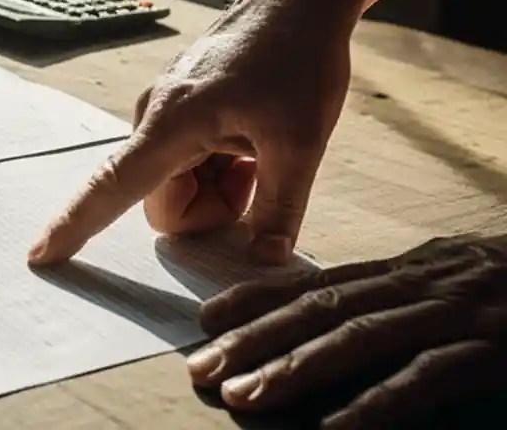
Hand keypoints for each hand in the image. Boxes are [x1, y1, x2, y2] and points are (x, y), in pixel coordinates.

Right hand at [28, 0, 353, 265]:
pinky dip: (220, 165)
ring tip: (259, 149)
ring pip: (179, 185)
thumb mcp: (301, 142)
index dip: (75, 226)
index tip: (39, 257)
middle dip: (209, 208)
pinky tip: (252, 138)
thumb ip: (279, 209)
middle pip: (161, 202)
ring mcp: (166, 113)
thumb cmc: (297, 59)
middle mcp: (155, 119)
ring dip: (219, 186)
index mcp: (171, 124)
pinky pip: (188, 161)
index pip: (112, 186)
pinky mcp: (181, 109)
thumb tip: (266, 260)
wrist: (299, 1)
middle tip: (257, 173)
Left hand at [186, 234, 506, 427]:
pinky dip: (377, 407)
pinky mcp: (493, 353)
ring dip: (295, 370)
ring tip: (243, 398)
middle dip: (255, 340)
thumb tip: (340, 314)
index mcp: (412, 271)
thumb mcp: (457, 282)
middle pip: (321, 309)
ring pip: (359, 340)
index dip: (258, 299)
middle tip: (200, 369)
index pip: (319, 280)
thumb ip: (402, 296)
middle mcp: (423, 286)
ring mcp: (458, 317)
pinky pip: (426, 381)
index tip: (206, 320)